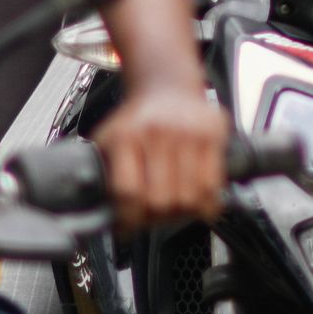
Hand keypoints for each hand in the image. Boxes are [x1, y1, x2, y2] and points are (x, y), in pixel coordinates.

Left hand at [94, 82, 229, 230]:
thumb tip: (99, 211)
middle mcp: (158, 132)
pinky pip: (213, 185)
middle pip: (160, 200)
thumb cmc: (138, 120)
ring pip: (188, 198)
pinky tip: (198, 204)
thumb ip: (104, 171)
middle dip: (156, 218)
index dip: (129, 218)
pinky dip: (206, 204)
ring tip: (174, 210)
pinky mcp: (213, 134)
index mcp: (126, 136)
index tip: (129, 226)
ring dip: (181, 214)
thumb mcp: (109, 138)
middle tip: (154, 218)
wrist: (167, 87)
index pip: (128, 192)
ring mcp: (188, 133)